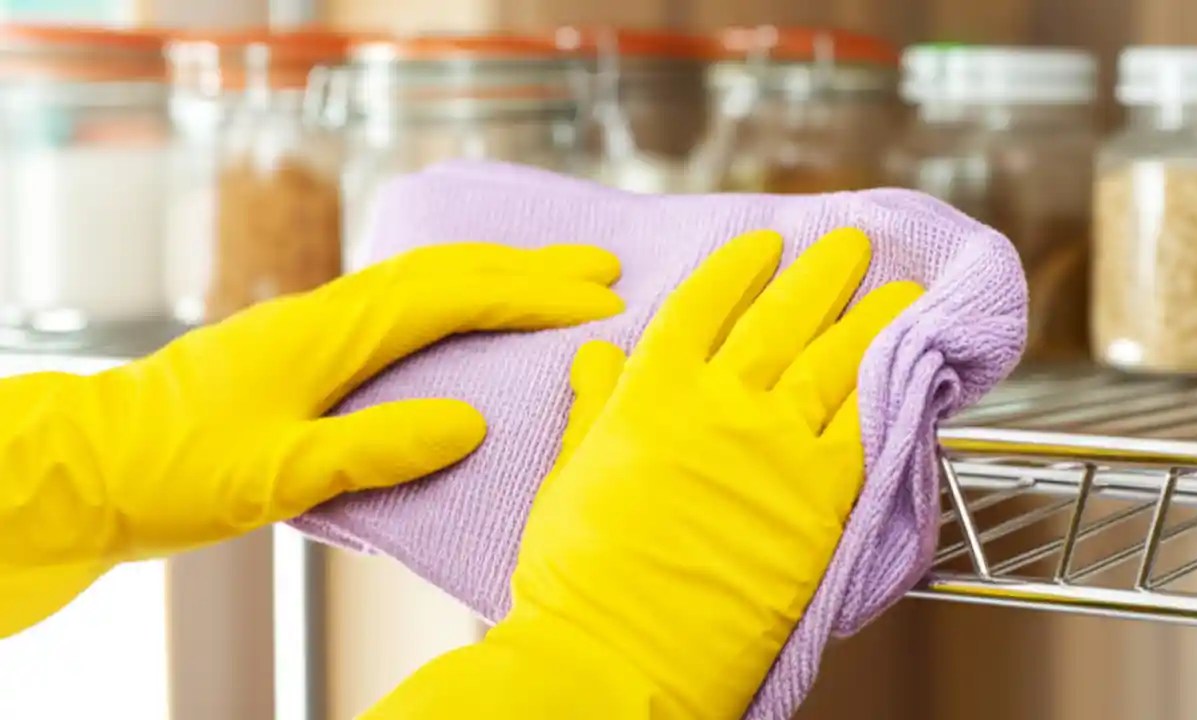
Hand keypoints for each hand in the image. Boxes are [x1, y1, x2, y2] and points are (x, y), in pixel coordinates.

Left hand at [0, 243, 622, 637]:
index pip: (451, 297)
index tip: (599, 299)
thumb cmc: (176, 473)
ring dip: (494, 276)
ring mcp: (314, 325)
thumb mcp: (278, 475)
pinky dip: (453, 299)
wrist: (90, 465)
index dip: (531, 294)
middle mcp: (327, 314)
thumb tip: (473, 423)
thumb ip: (375, 449)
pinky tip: (466, 317)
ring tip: (554, 282)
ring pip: (422, 282)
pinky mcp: (304, 347)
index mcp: (328, 333)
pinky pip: (399, 306)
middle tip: (604, 269)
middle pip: (445, 271)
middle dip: (528, 267)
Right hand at [365, 228, 920, 718]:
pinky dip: (889, 387)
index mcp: (649, 392)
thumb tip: (598, 353)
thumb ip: (595, 408)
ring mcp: (773, 445)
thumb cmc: (579, 576)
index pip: (703, 304)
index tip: (763, 245)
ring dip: (870, 317)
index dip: (737, 268)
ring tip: (898, 287)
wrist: (619, 653)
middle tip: (850, 244)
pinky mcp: (819, 496)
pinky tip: (908, 365)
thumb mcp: (569, 476)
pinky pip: (863, 423)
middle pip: (781, 317)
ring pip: (834, 359)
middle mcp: (717, 402)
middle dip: (819, 273)